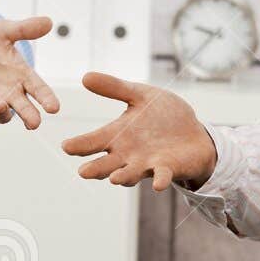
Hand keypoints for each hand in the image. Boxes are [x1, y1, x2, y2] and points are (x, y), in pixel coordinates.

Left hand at [0, 16, 59, 128]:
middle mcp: (9, 92)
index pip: (39, 89)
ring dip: (2, 113)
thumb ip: (24, 29)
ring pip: (2, 115)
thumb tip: (48, 21)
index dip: (47, 98)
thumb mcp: (3, 32)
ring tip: (0, 105)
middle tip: (34, 123)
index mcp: (21, 75)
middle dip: (30, 116)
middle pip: (24, 108)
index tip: (54, 108)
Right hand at [60, 72, 216, 191]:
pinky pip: (161, 176)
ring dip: (123, 176)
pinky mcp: (167, 168)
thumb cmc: (162, 115)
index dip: (80, 145)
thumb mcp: (140, 95)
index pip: (93, 141)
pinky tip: (157, 184)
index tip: (66, 146)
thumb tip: (85, 76)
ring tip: (114, 179)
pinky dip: (159, 180)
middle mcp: (128, 154)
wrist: (193, 132)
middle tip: (83, 172)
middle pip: (107, 164)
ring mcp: (147, 163)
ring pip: (130, 173)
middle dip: (96, 169)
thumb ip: (115, 88)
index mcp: (118, 135)